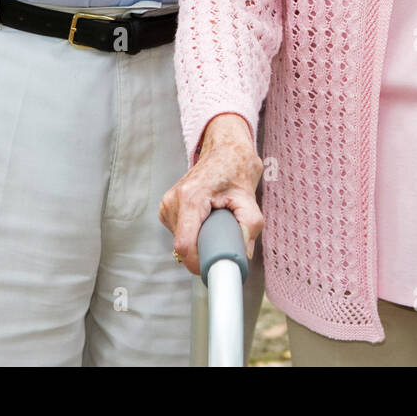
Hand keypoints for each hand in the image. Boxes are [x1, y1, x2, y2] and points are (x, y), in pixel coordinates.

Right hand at [158, 113, 263, 273]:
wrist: (224, 147)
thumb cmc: (236, 167)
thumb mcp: (249, 195)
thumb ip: (250, 225)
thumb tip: (243, 254)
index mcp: (190, 197)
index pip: (185, 245)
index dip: (199, 263)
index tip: (215, 267)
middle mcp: (173, 201)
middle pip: (184, 246)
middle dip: (205, 249)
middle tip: (224, 237)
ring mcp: (167, 205)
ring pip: (181, 242)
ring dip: (200, 240)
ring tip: (216, 221)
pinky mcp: (166, 209)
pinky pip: (180, 234)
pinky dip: (194, 233)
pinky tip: (206, 219)